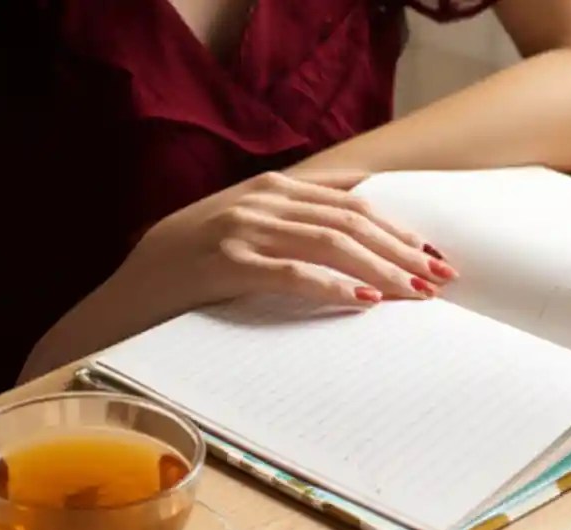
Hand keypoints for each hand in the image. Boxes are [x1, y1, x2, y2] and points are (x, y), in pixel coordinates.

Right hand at [117, 168, 456, 311]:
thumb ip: (296, 227)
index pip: (353, 202)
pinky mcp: (225, 263)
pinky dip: (331, 287)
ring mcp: (243, 229)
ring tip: (415, 293)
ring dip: (380, 268)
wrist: (130, 290)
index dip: (398, 227)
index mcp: (274, 187)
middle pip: (351, 221)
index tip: (434, 253)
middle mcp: (263, 200)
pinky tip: (362, 301)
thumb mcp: (248, 230)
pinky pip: (291, 273)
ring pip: (330, 243)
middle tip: (440, 278)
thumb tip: (361, 248)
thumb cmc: (195, 264)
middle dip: (402, 250)